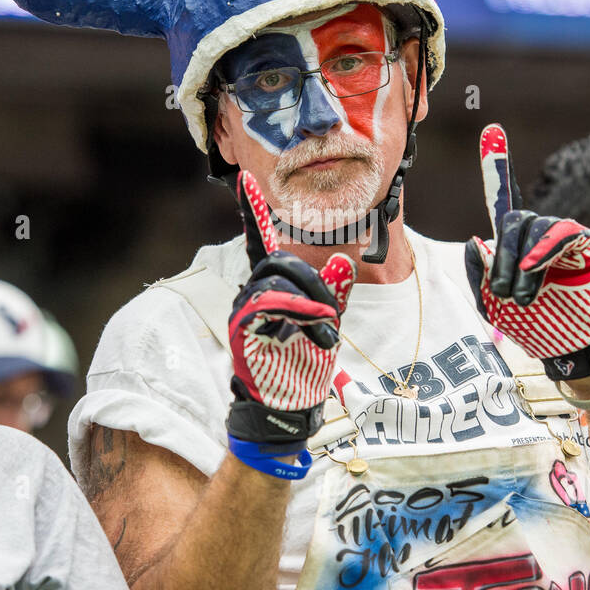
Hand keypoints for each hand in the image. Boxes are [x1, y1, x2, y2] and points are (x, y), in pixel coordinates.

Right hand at [227, 171, 354, 449]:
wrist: (288, 409)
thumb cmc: (303, 368)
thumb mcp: (328, 323)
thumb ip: (335, 292)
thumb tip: (345, 258)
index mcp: (269, 289)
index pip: (260, 243)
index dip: (252, 211)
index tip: (244, 180)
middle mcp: (251, 294)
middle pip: (281, 261)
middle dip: (314, 282)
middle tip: (330, 315)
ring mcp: (244, 310)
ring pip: (279, 281)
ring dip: (313, 303)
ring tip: (326, 332)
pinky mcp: (243, 328)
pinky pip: (273, 304)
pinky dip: (301, 311)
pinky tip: (317, 330)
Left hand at [464, 123, 589, 380]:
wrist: (572, 348)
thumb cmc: (535, 326)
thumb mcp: (493, 306)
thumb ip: (478, 275)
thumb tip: (474, 239)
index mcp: (514, 244)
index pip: (504, 200)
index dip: (498, 166)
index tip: (492, 129)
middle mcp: (538, 233)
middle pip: (511, 220)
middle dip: (500, 256)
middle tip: (501, 290)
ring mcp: (562, 236)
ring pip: (532, 226)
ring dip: (521, 262)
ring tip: (522, 295)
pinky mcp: (585, 244)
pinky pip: (562, 232)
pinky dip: (544, 249)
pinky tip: (535, 267)